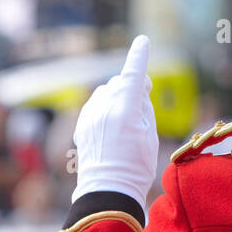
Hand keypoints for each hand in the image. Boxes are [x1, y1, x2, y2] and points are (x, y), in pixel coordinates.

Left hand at [71, 35, 158, 212]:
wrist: (107, 189)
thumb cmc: (136, 166)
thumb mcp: (150, 135)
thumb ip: (144, 107)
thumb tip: (138, 89)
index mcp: (125, 111)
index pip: (133, 75)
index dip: (139, 56)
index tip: (142, 41)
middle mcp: (104, 108)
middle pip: (120, 83)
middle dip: (132, 86)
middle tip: (144, 101)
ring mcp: (89, 116)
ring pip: (106, 92)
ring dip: (117, 97)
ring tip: (127, 121)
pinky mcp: (81, 124)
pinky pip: (96, 105)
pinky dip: (106, 108)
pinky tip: (113, 127)